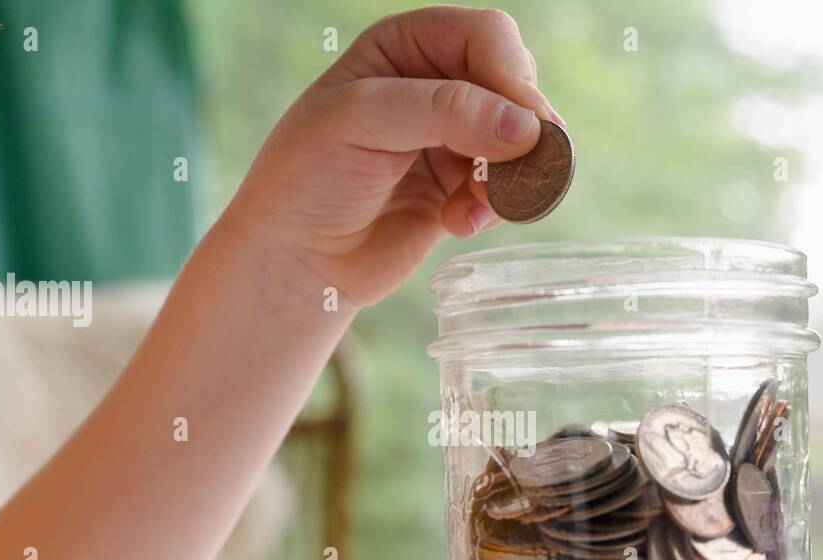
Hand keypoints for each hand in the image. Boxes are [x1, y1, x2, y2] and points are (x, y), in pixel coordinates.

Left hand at [229, 6, 561, 310]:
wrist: (294, 259)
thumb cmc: (307, 176)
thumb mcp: (362, 121)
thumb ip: (444, 111)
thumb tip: (528, 128)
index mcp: (405, 47)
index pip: (487, 36)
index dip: (512, 75)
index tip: (524, 125)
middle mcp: (435, 87)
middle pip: (516, 85)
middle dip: (522, 129)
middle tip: (516, 168)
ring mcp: (452, 141)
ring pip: (522, 142)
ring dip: (512, 175)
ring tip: (479, 203)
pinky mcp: (461, 191)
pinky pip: (508, 190)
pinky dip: (495, 208)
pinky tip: (458, 223)